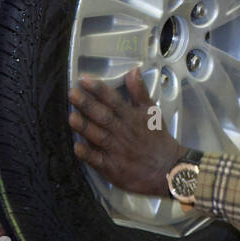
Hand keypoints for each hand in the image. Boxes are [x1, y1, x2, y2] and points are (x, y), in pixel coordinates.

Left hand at [68, 67, 182, 196]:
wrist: (168, 169)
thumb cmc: (158, 140)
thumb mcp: (152, 112)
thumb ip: (139, 91)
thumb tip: (133, 71)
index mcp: (132, 117)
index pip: (113, 100)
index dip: (99, 89)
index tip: (85, 80)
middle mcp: (123, 132)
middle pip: (103, 116)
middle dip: (87, 105)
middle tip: (72, 94)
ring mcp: (117, 151)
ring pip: (98, 136)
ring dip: (85, 127)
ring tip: (72, 117)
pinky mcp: (113, 168)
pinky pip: (98, 161)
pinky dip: (88, 154)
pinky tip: (77, 147)